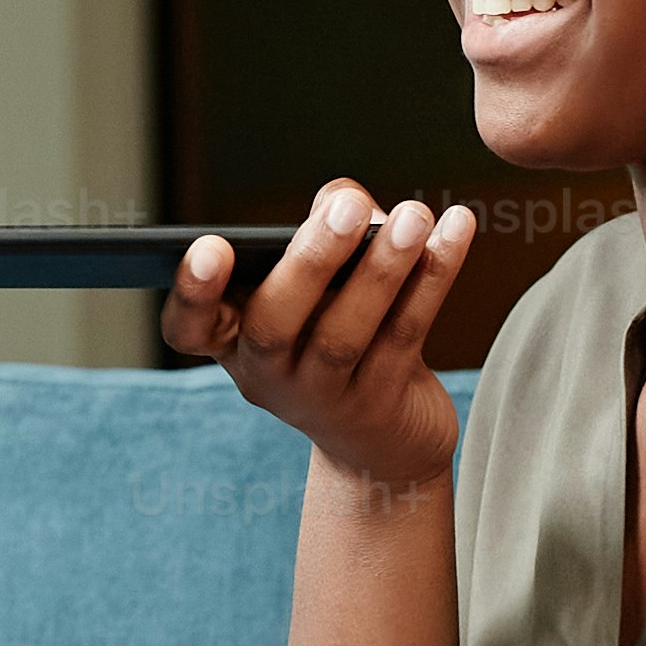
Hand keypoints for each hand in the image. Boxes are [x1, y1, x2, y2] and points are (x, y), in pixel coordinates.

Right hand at [164, 182, 472, 494]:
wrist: (379, 445)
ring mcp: (321, 398)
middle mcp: (266, 375)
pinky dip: (433, 278)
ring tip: (413, 216)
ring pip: (345, 334)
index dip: (192, 291)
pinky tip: (456, 230)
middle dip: (310, 261)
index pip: (189, 325)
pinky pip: (405, 335)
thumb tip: (347, 200)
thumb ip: (321, 228)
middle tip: (348, 208)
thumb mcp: (314, 290)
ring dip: (382, 269)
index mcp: (231, 341)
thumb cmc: (333, 338)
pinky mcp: (380, 406)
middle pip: (274, 325)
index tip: (213, 246)